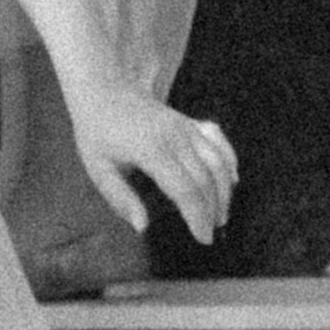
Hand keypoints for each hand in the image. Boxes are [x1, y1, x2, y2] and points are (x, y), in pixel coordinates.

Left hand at [69, 82, 237, 244]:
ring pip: (217, 161)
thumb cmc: (97, 132)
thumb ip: (120, 198)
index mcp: (151, 150)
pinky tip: (232, 180)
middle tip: (211, 233)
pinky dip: (229, 161)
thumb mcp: (98, 168)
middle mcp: (175, 137)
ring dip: (224, 191)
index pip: (185, 190)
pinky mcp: (190, 121)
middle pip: (205, 179)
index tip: (202, 238)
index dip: (197, 216)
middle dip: (212, 210)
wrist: (104, 90)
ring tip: (221, 215)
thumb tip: (142, 227)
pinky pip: (218, 141)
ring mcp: (185, 126)